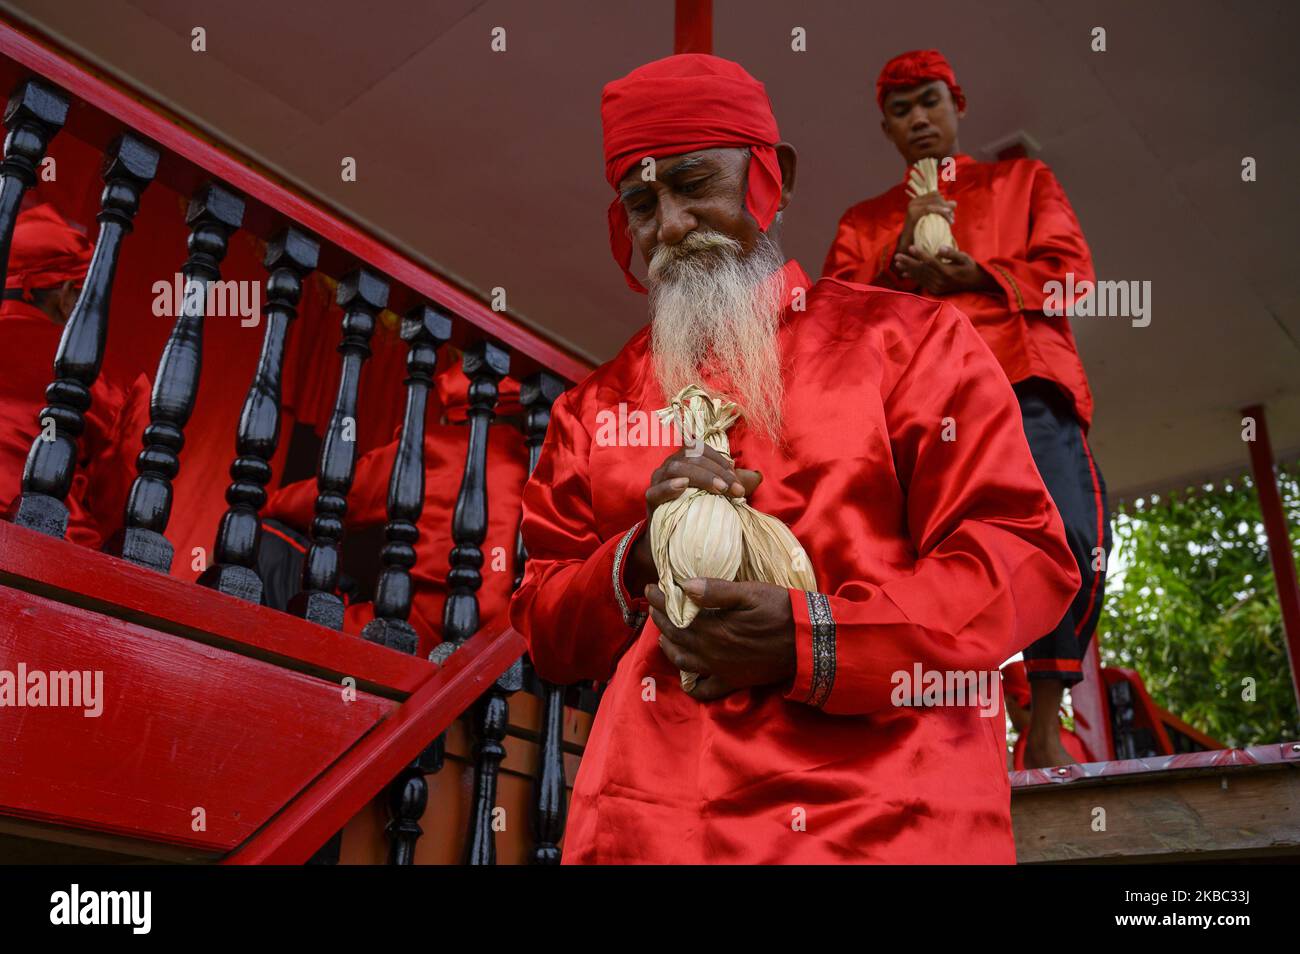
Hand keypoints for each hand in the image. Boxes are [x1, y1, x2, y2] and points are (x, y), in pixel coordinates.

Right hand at [625, 444, 761, 595]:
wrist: (673, 542)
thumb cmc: (696, 514)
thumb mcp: (715, 496)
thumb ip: (729, 484)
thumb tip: (756, 477)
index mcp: (683, 461)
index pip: (700, 449)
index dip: (719, 459)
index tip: (736, 477)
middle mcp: (669, 467)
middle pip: (691, 458)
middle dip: (716, 471)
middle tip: (734, 489)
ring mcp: (657, 481)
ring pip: (676, 468)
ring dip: (701, 477)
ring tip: (719, 489)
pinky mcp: (650, 499)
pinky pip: (656, 490)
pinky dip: (670, 486)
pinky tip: (683, 486)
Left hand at [647, 577, 794, 701]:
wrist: (808, 642)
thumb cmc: (780, 611)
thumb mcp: (750, 593)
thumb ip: (716, 592)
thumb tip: (685, 587)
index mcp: (713, 630)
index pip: (676, 615)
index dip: (659, 601)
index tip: (650, 588)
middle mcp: (711, 653)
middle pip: (676, 637)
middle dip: (660, 620)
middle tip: (653, 605)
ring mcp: (721, 670)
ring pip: (683, 662)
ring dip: (669, 647)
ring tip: (663, 635)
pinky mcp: (734, 681)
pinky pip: (705, 689)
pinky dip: (692, 684)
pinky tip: (687, 676)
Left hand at [893, 245, 997, 295]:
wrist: (976, 283)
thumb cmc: (970, 267)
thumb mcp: (965, 258)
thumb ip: (952, 253)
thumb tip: (939, 248)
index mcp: (947, 272)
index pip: (930, 262)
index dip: (919, 254)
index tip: (910, 247)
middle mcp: (940, 281)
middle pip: (921, 270)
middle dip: (908, 262)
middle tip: (897, 256)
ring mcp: (937, 287)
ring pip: (919, 277)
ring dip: (907, 270)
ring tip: (897, 263)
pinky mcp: (936, 290)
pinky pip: (922, 283)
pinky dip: (913, 277)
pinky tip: (904, 273)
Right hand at [896, 193, 954, 257]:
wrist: (908, 248)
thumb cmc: (921, 235)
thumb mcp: (933, 220)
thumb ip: (942, 211)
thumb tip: (954, 203)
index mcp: (917, 201)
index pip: (935, 195)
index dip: (945, 202)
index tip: (951, 213)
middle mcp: (913, 202)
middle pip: (936, 196)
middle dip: (946, 206)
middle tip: (952, 218)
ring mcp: (912, 207)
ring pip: (934, 201)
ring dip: (945, 210)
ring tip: (950, 220)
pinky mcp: (913, 214)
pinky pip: (929, 209)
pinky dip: (940, 212)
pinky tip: (948, 219)